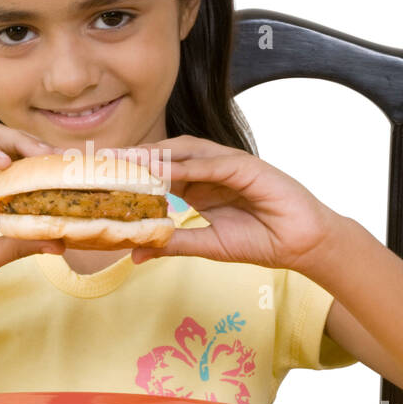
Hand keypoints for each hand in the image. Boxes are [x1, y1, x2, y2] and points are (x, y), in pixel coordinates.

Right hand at [0, 125, 64, 291]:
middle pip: (16, 148)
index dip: (51, 170)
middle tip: (61, 161)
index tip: (77, 174)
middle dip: (40, 150)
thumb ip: (21, 246)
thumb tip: (61, 244)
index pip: (28, 172)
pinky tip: (1, 162)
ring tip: (36, 155)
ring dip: (17, 141)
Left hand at [121, 136, 337, 273]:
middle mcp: (210, 169)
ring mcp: (229, 164)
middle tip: (104, 160)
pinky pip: (214, 164)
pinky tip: (167, 171)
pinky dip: (189, 165)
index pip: (158, 171)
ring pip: (187, 152)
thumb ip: (173, 244)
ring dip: (158, 155)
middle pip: (167, 154)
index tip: (100, 175)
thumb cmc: (260, 240)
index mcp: (199, 185)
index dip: (130, 171)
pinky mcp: (248, 166)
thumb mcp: (207, 245)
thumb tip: (134, 251)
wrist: (302, 244)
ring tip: (128, 161)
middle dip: (136, 156)